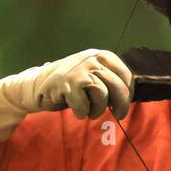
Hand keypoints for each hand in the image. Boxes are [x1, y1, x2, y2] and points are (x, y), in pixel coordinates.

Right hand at [0, 49, 134, 140]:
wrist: (38, 86)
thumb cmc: (71, 85)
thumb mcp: (92, 75)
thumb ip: (109, 80)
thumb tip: (132, 95)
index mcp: (99, 55)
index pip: (125, 75)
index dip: (129, 93)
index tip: (124, 104)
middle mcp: (91, 59)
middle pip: (118, 86)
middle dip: (121, 105)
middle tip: (118, 115)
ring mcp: (79, 70)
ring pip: (102, 96)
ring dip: (98, 110)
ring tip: (90, 112)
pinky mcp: (68, 83)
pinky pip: (85, 105)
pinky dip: (82, 112)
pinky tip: (77, 110)